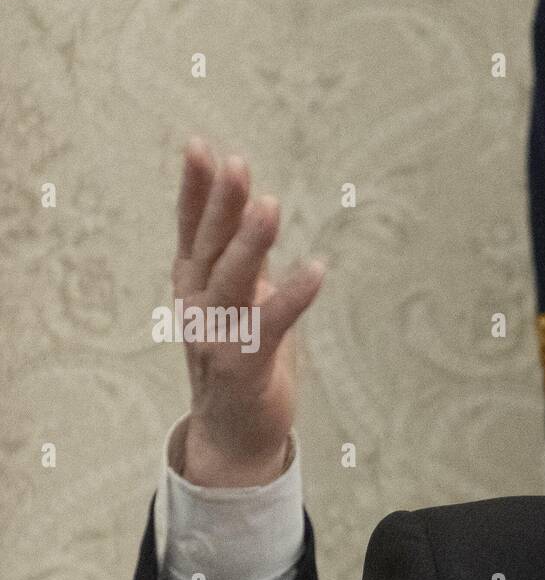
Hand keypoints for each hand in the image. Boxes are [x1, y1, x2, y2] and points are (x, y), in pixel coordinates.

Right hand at [171, 137, 324, 486]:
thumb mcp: (241, 300)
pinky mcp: (244, 365)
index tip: (199, 146)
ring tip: (270, 205)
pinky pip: (272, 324)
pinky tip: (318, 268)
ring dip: (252, 243)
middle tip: (237, 164)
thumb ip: (245, 260)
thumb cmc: (241, 358)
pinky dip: (294, 296)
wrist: (234, 432)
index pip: (192, 229)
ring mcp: (216, 337)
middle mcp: (197, 306)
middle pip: (209, 246)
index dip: (194, 189)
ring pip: (233, 281)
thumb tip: (253, 210)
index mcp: (194, 285)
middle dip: (222, 204)